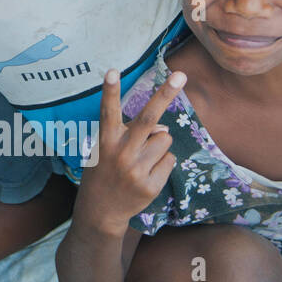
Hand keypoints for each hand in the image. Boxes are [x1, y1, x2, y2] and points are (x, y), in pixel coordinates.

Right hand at [77, 70, 181, 233]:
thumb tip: (165, 128)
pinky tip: (147, 173)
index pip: (108, 111)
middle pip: (149, 119)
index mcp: (106, 141)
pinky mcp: (151, 185)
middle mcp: (121, 153)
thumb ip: (134, 135)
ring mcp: (137, 170)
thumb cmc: (104, 171)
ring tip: (142, 158)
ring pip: (165, 140)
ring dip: (159, 144)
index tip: (111, 70)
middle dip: (165, 94)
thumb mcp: (108, 150)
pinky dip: (162, 163)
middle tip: (181, 74)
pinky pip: (169, 160)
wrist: (100, 210)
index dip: (110, 91)